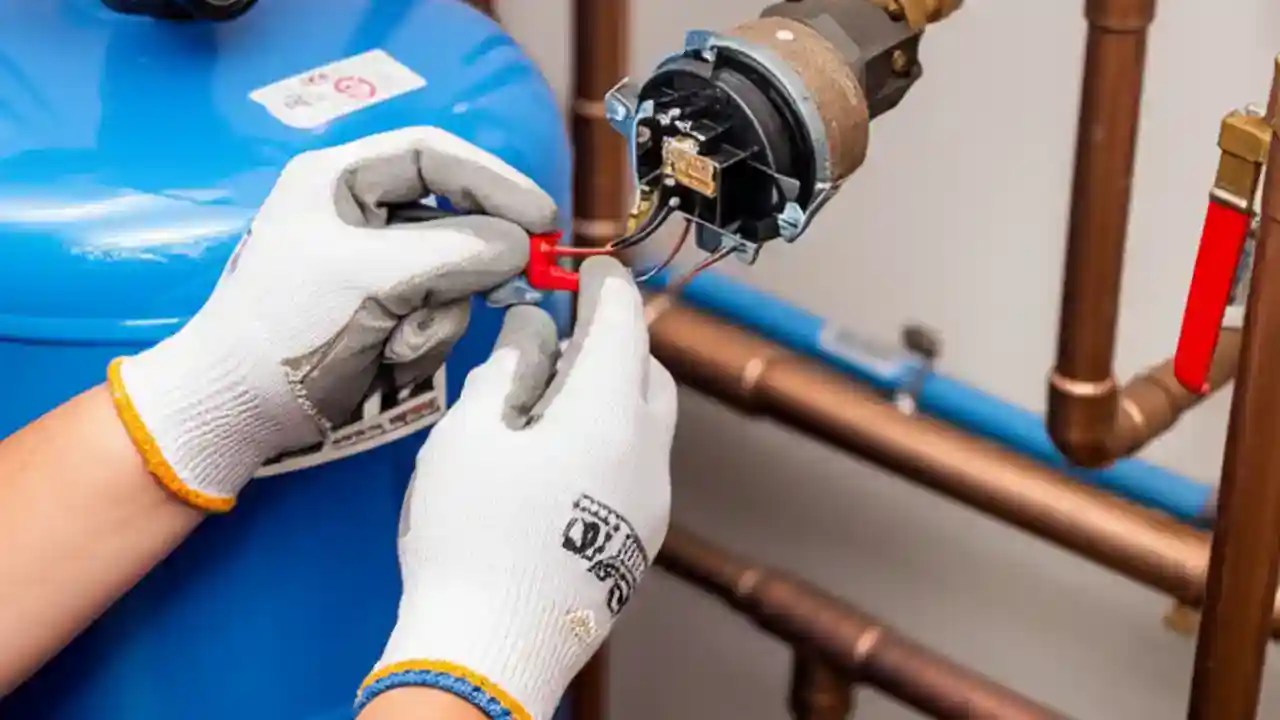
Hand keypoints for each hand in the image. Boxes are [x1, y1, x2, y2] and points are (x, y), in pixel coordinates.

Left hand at [109, 127, 555, 511]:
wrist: (235, 412)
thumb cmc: (285, 331)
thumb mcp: (368, 281)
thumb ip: (452, 253)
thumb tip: (519, 244)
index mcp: (337, 179)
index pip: (432, 154)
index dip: (492, 179)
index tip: (540, 216)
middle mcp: (357, 213)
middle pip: (451, 216)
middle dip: (472, 259)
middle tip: (515, 281)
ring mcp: (373, 266)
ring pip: (452, 272)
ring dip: (439, 313)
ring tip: (398, 344)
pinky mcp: (382, 312)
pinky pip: (436, 312)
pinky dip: (424, 338)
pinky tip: (389, 360)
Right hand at [356, 257, 677, 719]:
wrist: (492, 650)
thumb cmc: (472, 539)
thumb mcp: (472, 435)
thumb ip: (509, 370)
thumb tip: (532, 332)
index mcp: (609, 418)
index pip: (624, 326)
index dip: (606, 287)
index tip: (591, 268)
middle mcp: (647, 457)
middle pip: (648, 371)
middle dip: (615, 340)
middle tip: (563, 332)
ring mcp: (650, 504)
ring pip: (647, 420)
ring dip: (614, 390)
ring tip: (550, 395)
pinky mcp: (639, 540)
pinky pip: (639, 464)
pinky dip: (613, 436)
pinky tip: (560, 452)